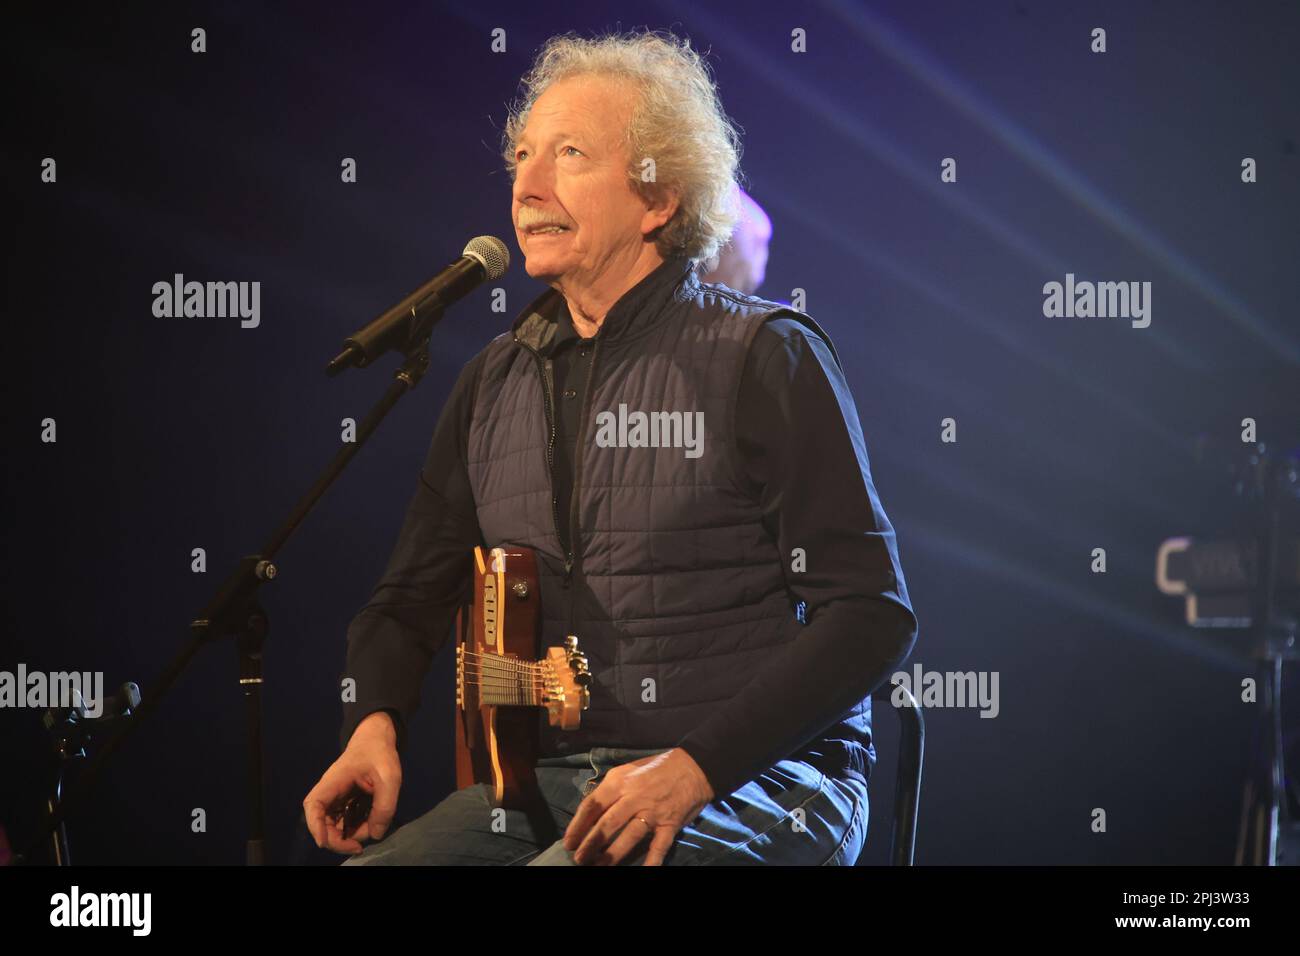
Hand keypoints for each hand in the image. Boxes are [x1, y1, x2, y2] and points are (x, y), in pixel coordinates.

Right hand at [303, 711, 401, 854]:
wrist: (377, 739)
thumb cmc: (380, 753)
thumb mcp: (389, 777)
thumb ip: (384, 806)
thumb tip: (375, 834)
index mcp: (333, 782)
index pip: (313, 805)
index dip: (315, 826)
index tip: (323, 842)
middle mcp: (330, 793)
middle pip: (322, 823)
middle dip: (337, 840)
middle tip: (359, 846)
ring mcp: (336, 799)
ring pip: (333, 826)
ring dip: (349, 835)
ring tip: (372, 829)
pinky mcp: (345, 803)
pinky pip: (344, 821)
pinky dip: (355, 828)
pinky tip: (371, 824)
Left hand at [563, 748, 714, 865]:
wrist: (694, 766)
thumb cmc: (656, 768)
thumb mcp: (628, 770)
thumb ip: (611, 789)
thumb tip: (591, 812)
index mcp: (620, 781)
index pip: (593, 804)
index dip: (578, 825)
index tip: (568, 841)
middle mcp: (635, 796)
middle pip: (607, 823)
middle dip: (591, 843)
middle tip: (579, 859)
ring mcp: (653, 811)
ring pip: (629, 836)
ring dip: (612, 855)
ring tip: (599, 866)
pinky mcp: (670, 823)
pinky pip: (659, 846)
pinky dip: (651, 862)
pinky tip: (644, 872)